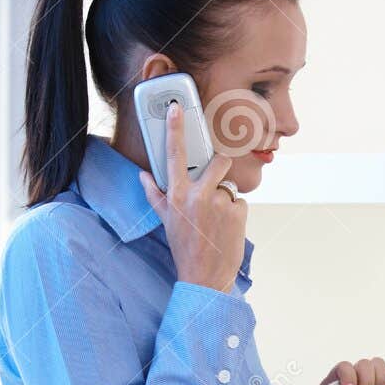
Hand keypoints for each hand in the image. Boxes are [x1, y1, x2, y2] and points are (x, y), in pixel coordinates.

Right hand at [139, 103, 247, 292]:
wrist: (205, 277)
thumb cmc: (184, 248)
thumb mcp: (166, 221)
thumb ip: (155, 195)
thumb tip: (144, 176)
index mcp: (177, 195)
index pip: (175, 154)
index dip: (175, 128)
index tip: (177, 107)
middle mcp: (197, 195)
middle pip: (218, 162)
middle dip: (221, 170)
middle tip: (215, 190)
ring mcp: (219, 203)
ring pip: (230, 187)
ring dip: (226, 200)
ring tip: (218, 221)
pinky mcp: (237, 213)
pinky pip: (241, 203)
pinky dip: (236, 214)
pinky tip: (227, 229)